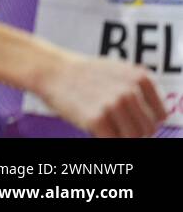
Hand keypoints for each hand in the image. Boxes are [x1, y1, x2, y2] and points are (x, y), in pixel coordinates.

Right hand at [38, 54, 166, 136]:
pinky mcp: (97, 119)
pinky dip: (106, 138)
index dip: (146, 121)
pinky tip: (94, 126)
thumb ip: (139, 90)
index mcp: (140, 78)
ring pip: (134, 138)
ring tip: (105, 124)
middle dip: (134, 131)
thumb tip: (154, 120)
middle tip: (114, 123)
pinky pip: (114, 141)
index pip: (160, 116)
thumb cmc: (84, 74)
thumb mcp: (118, 71)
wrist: (51, 70)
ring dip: (121, 136)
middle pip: (148, 129)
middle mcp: (130, 90)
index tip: (130, 119)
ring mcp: (113, 105)